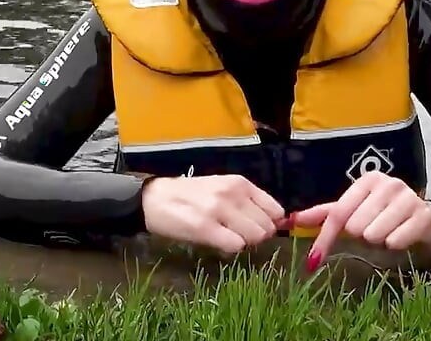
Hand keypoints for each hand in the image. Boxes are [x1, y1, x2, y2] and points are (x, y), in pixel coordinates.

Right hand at [140, 174, 289, 253]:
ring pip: (254, 237)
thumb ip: (247, 201)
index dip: (270, 223)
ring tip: (228, 237)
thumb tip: (273, 222)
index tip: (258, 227)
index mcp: (240, 183)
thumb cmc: (191, 194)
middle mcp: (232, 193)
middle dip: (258, 236)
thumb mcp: (222, 187)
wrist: (155, 198)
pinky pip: (235, 245)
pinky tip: (219, 242)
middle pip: (266, 227)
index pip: (275, 210)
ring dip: (245, 243)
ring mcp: (219, 210)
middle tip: (240, 235)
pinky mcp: (205, 227)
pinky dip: (231, 248)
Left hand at [291, 171, 430, 271]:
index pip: (338, 213)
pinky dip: (394, 244)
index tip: (312, 260)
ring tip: (387, 231)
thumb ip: (324, 215)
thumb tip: (289, 220)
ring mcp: (408, 198)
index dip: (324, 238)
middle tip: (373, 229)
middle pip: (355, 226)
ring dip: (378, 240)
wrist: (425, 220)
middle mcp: (389, 184)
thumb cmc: (383, 214)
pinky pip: (395, 241)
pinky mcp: (422, 216)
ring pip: (374, 234)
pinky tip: (401, 235)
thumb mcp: (354, 211)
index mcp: (368, 180)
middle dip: (361, 235)